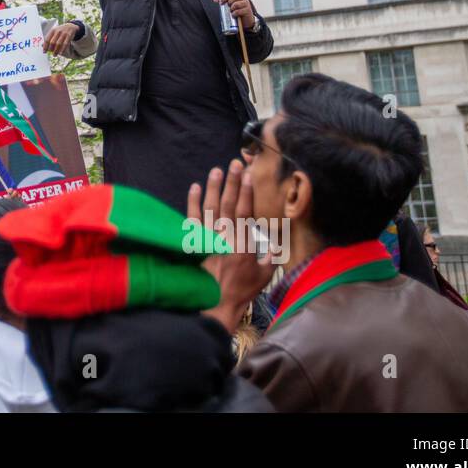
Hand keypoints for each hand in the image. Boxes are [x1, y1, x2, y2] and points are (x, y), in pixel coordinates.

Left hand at [44, 23, 77, 55]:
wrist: (70, 26)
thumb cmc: (60, 31)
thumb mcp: (53, 32)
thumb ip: (48, 38)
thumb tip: (42, 45)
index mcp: (52, 30)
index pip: (47, 39)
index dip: (45, 46)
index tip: (44, 52)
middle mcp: (57, 32)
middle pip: (52, 42)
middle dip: (51, 49)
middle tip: (50, 53)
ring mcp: (63, 34)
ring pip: (58, 44)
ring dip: (56, 50)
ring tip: (54, 55)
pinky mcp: (69, 36)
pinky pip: (65, 44)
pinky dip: (62, 49)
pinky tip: (60, 53)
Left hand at [186, 160, 275, 332]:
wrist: (214, 304)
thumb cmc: (241, 291)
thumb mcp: (264, 275)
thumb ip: (271, 256)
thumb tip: (276, 241)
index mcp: (243, 243)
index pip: (244, 211)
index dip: (247, 192)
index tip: (249, 175)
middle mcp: (224, 237)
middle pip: (228, 204)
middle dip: (232, 182)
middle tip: (235, 164)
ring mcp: (207, 238)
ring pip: (210, 207)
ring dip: (214, 187)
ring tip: (217, 170)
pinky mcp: (193, 242)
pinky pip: (191, 218)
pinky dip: (192, 202)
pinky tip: (195, 187)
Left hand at [217, 0, 255, 28]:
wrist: (246, 20)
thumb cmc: (238, 11)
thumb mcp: (231, 6)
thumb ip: (224, 2)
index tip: (221, 2)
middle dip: (229, 2)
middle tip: (228, 6)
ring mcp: (246, 4)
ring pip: (236, 4)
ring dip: (232, 8)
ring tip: (231, 11)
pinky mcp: (247, 10)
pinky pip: (239, 11)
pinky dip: (235, 13)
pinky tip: (234, 15)